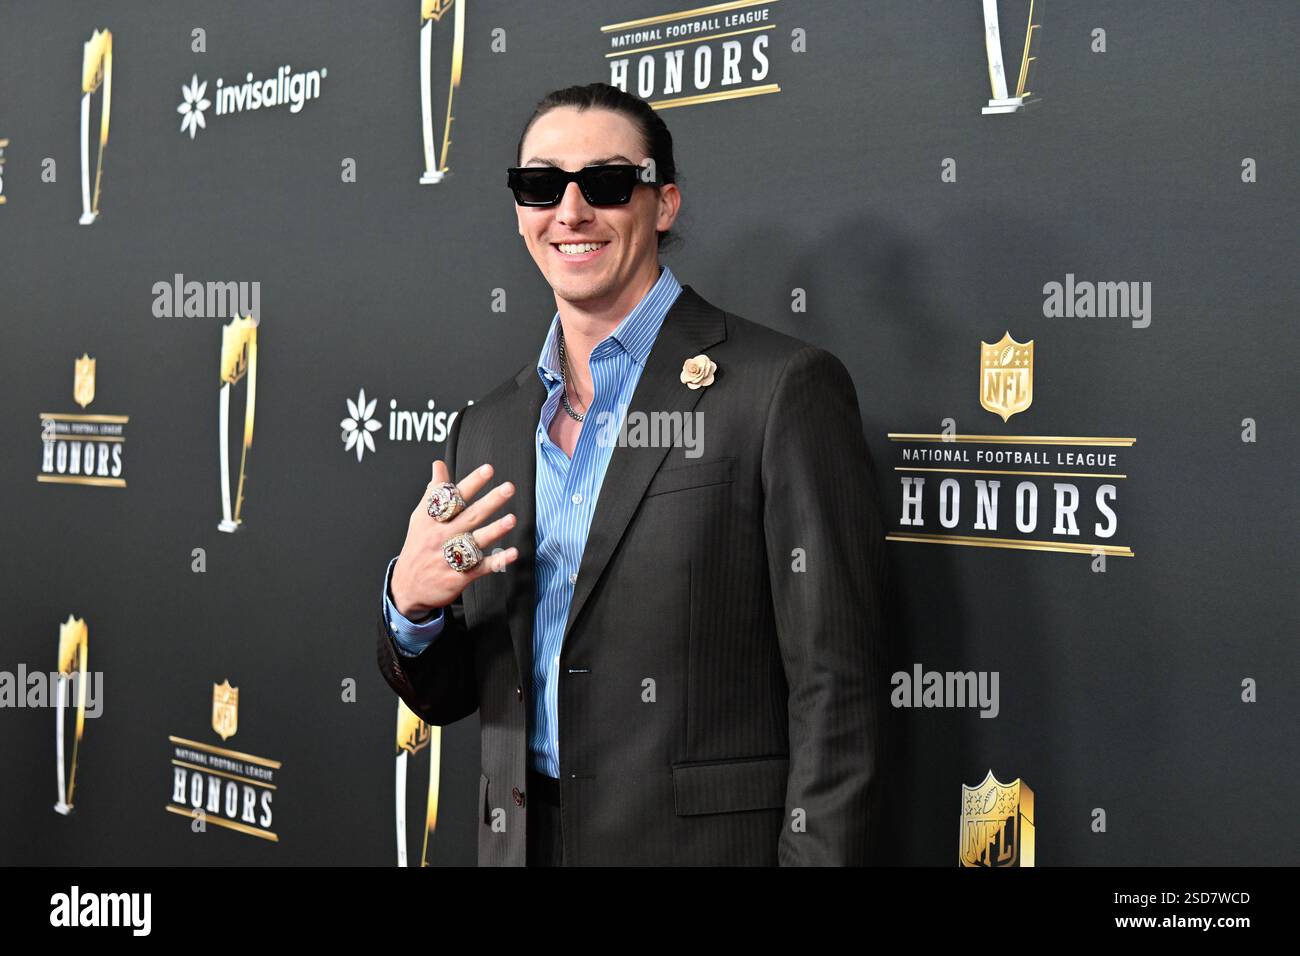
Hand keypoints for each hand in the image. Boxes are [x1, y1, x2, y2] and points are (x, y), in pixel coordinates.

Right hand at [390, 460, 518, 618]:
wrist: (406, 588)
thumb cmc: (418, 546)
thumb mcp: (420, 517)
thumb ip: (433, 491)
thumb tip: (439, 465)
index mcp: (432, 519)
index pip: (453, 497)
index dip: (471, 483)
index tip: (488, 469)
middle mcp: (441, 536)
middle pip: (469, 516)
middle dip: (490, 502)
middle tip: (508, 489)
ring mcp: (449, 557)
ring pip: (475, 541)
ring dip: (494, 530)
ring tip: (511, 519)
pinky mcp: (458, 577)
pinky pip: (480, 567)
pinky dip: (497, 561)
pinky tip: (511, 553)